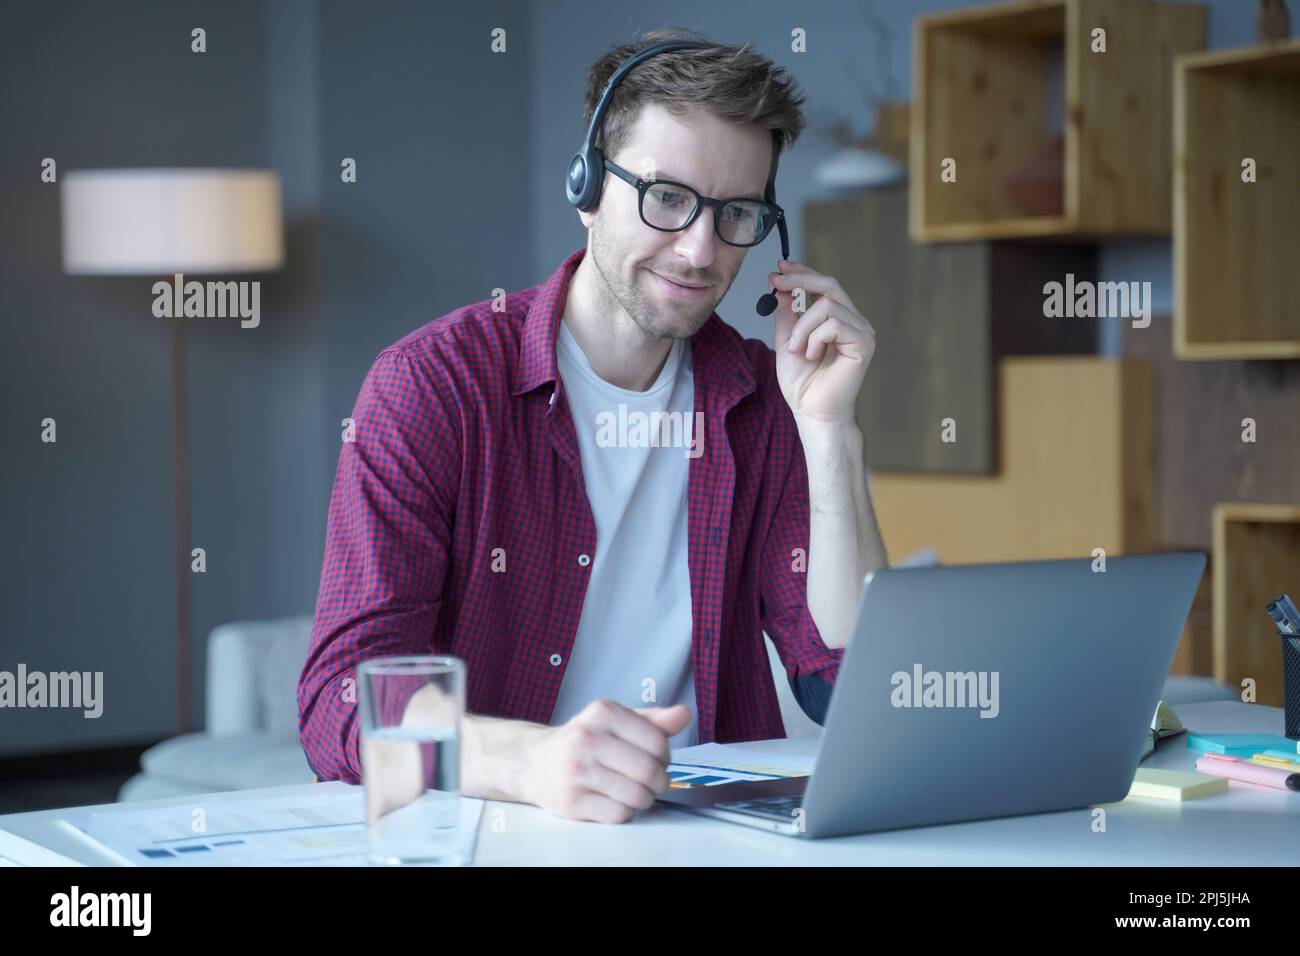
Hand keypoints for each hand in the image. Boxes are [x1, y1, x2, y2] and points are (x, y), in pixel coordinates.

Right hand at [522, 699, 691, 822]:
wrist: (535, 763)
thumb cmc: (585, 741)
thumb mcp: (616, 721)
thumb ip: (653, 720)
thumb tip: (684, 715)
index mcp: (602, 712)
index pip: (657, 741)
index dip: (665, 756)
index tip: (658, 760)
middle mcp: (587, 739)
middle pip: (648, 770)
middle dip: (659, 781)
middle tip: (653, 781)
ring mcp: (577, 771)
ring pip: (636, 796)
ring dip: (644, 799)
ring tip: (635, 791)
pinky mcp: (572, 801)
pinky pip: (619, 814)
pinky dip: (625, 811)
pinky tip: (615, 800)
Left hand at [768, 259, 875, 425]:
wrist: (812, 412)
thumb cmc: (802, 383)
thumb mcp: (787, 340)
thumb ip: (787, 313)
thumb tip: (778, 283)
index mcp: (838, 319)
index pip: (824, 285)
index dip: (803, 272)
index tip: (779, 267)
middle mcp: (854, 321)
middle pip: (829, 285)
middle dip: (799, 280)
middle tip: (775, 284)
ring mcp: (862, 331)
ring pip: (827, 305)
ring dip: (802, 326)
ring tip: (797, 349)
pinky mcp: (864, 344)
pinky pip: (834, 324)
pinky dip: (814, 338)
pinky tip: (812, 356)